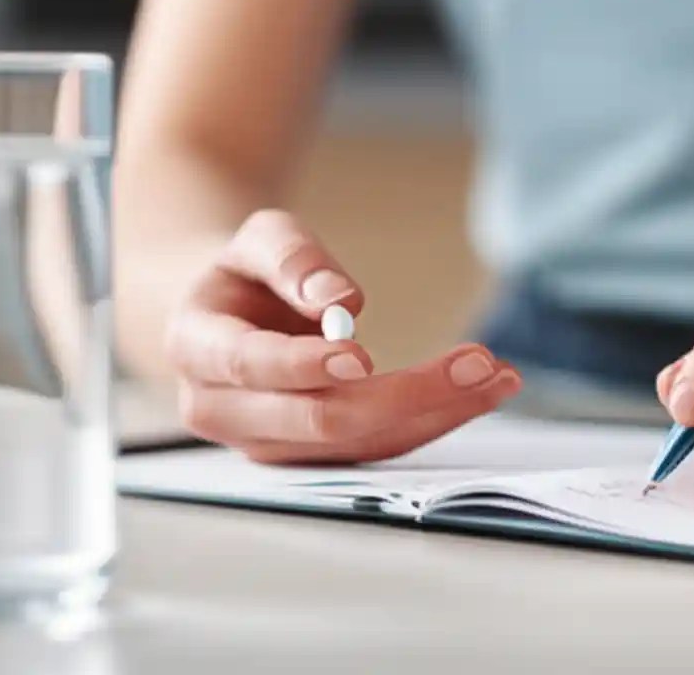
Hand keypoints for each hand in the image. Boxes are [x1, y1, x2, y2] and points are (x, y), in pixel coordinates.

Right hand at [166, 210, 520, 462]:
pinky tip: (485, 389)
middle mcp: (227, 412)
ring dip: (437, 411)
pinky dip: (437, 418)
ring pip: (360, 441)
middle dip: (404, 394)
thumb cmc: (246, 274)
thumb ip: (291, 258)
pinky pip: (381, 445)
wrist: (227, 320)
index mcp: (197, 350)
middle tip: (476, 361)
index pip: (249, 366)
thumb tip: (339, 301)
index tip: (361, 355)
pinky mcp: (317, 455)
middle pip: (320, 418)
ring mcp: (272, 445)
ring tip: (497, 375)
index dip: (304, 365)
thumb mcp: (259, 238)